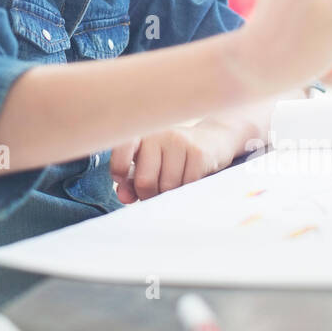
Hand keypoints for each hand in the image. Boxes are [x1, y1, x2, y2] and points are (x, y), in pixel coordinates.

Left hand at [109, 119, 250, 203]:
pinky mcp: (198, 152)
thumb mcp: (149, 166)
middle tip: (155, 191)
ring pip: (168, 187)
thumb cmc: (173, 158)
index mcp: (140, 134)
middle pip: (145, 181)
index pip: (121, 150)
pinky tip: (189, 181)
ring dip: (170, 195)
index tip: (124, 178)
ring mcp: (179, 141)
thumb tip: (124, 196)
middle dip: (149, 195)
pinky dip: (187, 192)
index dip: (119, 170)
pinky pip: (187, 186)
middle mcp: (157, 134)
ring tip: (174, 185)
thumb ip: (131, 182)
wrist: (212, 141)